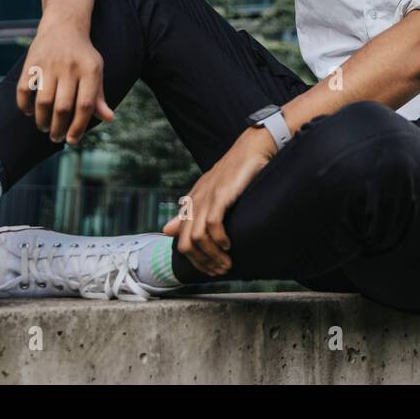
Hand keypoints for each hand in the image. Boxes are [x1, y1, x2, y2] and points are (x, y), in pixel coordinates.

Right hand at [17, 17, 113, 144]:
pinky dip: (24, 105)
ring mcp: (49, 64)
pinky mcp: (31, 62)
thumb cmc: (83, 55)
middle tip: (56, 138)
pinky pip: (23, 90)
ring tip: (45, 128)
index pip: (85, 105)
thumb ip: (99, 95)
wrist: (64, 26)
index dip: (78, 126)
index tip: (72, 140)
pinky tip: (29, 113)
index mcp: (90, 70)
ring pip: (43, 101)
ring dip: (42, 120)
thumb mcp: (97, 71)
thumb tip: (109, 118)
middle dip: (58, 128)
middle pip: (63, 107)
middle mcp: (70, 67)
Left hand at [162, 127, 277, 276]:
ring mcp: (207, 197)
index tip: (211, 270)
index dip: (194, 260)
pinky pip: (212, 224)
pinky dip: (219, 239)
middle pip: (185, 243)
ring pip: (197, 238)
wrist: (253, 147)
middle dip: (201, 263)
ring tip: (226, 264)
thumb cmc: (237, 170)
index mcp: (192, 202)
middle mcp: (195, 201)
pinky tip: (229, 245)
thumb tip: (165, 230)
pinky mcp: (220, 194)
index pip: (181, 239)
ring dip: (212, 256)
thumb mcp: (209, 192)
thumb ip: (187, 212)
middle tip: (219, 271)